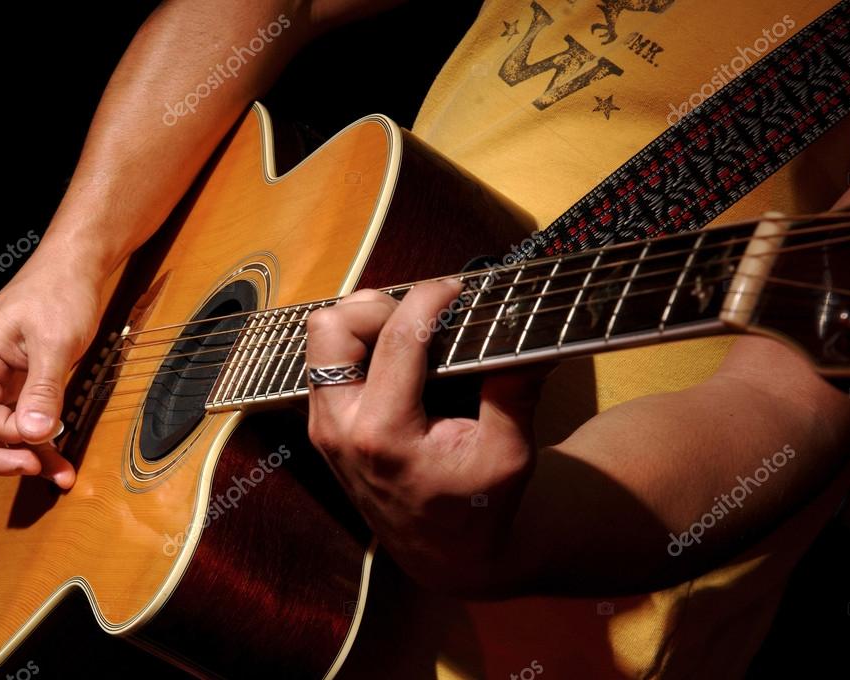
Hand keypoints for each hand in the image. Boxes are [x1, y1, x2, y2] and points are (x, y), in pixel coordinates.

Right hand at [0, 245, 103, 488]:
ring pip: (2, 429)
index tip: (40, 443)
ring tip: (60, 475)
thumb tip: (34, 432)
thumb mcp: (56, 342)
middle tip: (37, 471)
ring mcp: (2, 377)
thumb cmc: (61, 291)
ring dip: (28, 454)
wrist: (78, 267)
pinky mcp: (24, 381)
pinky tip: (60, 456)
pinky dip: (42, 437)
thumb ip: (44, 389)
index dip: (6, 436)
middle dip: (5, 456)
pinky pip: (25, 418)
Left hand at [305, 280, 546, 592]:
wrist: (446, 556)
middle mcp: (340, 428)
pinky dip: (358, 345)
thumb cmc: (480, 508)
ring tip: (411, 333)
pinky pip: (325, 362)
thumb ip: (514, 388)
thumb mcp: (509, 452)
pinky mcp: (325, 426)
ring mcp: (325, 427)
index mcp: (383, 435)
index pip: (395, 339)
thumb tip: (528, 328)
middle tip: (422, 319)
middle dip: (378, 308)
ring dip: (364, 324)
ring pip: (322, 339)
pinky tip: (397, 356)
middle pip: (332, 327)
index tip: (456, 289)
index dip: (428, 300)